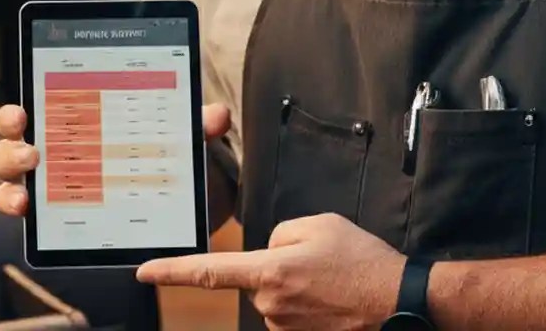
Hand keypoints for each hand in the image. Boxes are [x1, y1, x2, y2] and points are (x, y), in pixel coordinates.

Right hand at [0, 102, 232, 216]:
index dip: (17, 110)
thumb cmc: (163, 154)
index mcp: (72, 118)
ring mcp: (49, 185)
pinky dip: (22, 217)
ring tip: (27, 195)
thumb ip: (195, 124)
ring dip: (9, 186)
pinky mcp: (55, 218)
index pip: (33, 107)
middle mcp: (51, 149)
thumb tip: (216, 115)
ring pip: (9, 181)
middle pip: (10, 145)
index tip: (24, 110)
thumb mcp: (179, 138)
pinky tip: (30, 218)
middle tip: (33, 153)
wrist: (179, 199)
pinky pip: (27, 217)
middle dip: (11, 148)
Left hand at [136, 213, 404, 330]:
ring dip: (296, 286)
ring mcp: (284, 325)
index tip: (145, 273)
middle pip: (257, 277)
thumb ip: (282, 232)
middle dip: (279, 266)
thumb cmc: (363, 264)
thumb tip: (271, 248)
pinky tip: (333, 298)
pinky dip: (308, 303)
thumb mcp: (320, 225)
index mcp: (271, 271)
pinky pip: (292, 312)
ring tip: (332, 281)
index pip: (209, 272)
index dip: (172, 272)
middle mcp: (271, 304)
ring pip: (275, 295)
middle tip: (320, 262)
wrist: (400, 302)